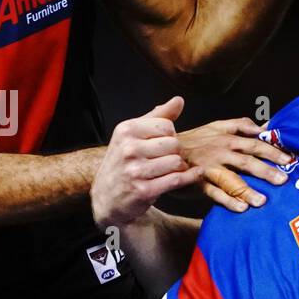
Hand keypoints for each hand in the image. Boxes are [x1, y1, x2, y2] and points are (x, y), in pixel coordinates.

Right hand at [92, 97, 202, 228]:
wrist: (106, 198)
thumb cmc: (123, 163)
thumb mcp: (132, 136)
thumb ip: (157, 117)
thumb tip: (179, 100)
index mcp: (125, 130)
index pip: (167, 125)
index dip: (170, 135)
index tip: (161, 144)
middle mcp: (128, 149)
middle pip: (174, 144)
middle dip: (175, 152)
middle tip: (165, 160)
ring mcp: (135, 171)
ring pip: (176, 162)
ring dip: (179, 167)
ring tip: (168, 170)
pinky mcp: (143, 190)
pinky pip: (177, 179)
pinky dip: (189, 177)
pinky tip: (192, 175)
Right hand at [176, 116, 295, 211]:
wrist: (162, 149)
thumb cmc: (194, 140)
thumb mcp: (216, 126)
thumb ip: (241, 125)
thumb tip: (266, 126)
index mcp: (227, 138)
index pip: (255, 143)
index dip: (273, 150)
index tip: (291, 159)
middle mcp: (220, 152)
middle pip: (247, 161)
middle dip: (266, 170)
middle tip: (283, 180)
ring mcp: (209, 167)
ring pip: (231, 178)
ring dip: (247, 190)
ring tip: (262, 201)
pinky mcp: (198, 182)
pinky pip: (214, 192)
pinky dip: (227, 200)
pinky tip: (241, 209)